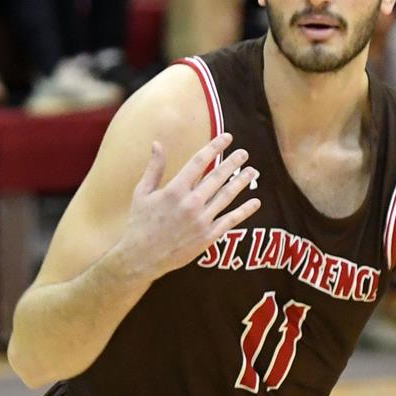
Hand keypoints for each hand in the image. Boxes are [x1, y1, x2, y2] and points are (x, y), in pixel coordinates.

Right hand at [119, 131, 259, 279]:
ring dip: (241, 182)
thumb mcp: (142, 193)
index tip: (226, 138)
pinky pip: (230, 221)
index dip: (215, 147)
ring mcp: (201, 221)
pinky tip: (255, 202)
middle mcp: (190, 203)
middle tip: (244, 153)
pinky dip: (245, 211)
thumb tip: (157, 144)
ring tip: (252, 171)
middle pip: (217, 177)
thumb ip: (154, 168)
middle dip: (233, 163)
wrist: (142, 257)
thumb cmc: (140, 223)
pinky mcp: (208, 237)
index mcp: (174, 190)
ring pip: (227, 196)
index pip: (199, 162)